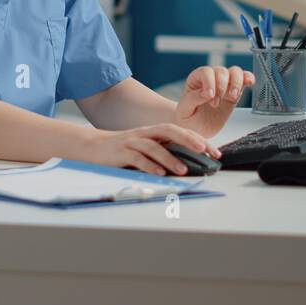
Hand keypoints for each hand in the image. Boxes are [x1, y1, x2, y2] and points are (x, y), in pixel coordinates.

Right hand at [79, 124, 221, 176]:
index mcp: (153, 132)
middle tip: (205, 151)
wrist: (91, 146)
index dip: (198, 139)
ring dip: (170, 158)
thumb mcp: (144, 147)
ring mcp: (132, 142)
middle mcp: (145, 134)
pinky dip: (149, 166)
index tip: (214, 151)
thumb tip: (187, 163)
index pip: (180, 131)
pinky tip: (159, 173)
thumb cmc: (121, 149)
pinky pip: (137, 158)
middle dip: (190, 140)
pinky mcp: (120, 152)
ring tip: (183, 169)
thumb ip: (162, 151)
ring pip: (154, 146)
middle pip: (170, 131)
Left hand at [174, 65, 253, 137]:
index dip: (209, 82)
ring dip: (236, 83)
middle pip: (222, 71)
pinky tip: (249, 83)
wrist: (196, 131)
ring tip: (232, 96)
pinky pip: (244, 81)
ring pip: (235, 72)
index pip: (205, 72)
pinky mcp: (234, 94)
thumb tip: (206, 92)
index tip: (210, 96)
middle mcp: (210, 79)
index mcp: (195, 80)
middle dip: (222, 86)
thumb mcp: (184, 110)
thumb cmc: (187, 120)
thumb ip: (192, 99)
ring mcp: (223, 86)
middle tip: (215, 104)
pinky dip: (248, 79)